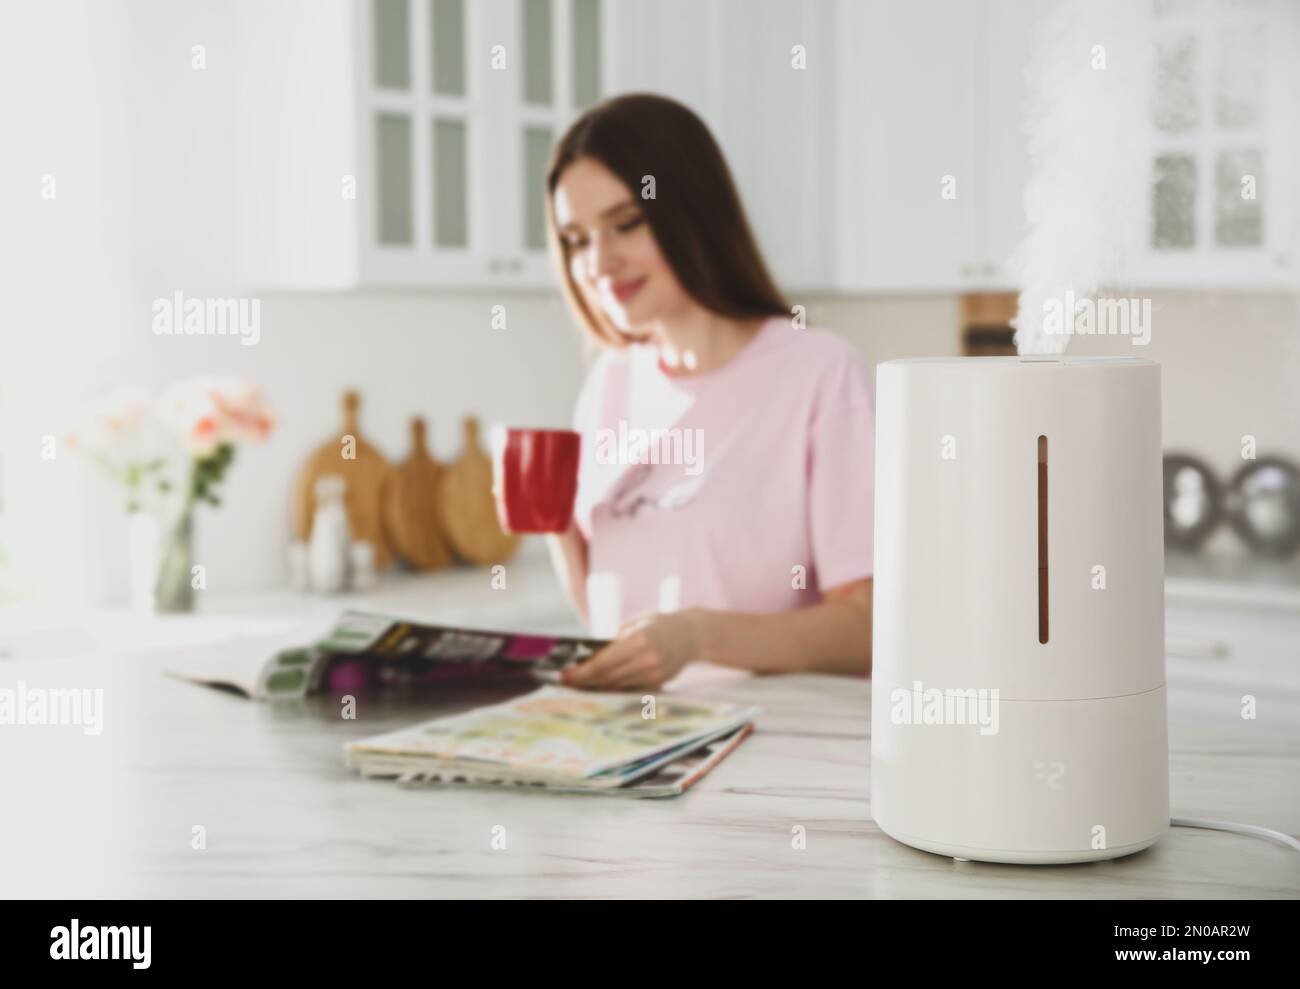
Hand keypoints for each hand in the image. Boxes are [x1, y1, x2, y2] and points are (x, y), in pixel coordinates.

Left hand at [561, 609, 707, 690]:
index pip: (603, 663)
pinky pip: (629, 688)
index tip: (565, 675)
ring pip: (617, 686)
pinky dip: (613, 687)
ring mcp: (654, 674)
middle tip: (566, 682)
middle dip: (585, 681)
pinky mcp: (658, 683)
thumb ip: (614, 641)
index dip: (581, 672)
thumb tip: (588, 657)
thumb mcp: (635, 624)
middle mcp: (647, 659)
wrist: (692, 634)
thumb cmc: (659, 624)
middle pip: (608, 678)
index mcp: (639, 640)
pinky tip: (600, 685)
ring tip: (579, 684)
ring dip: (596, 686)